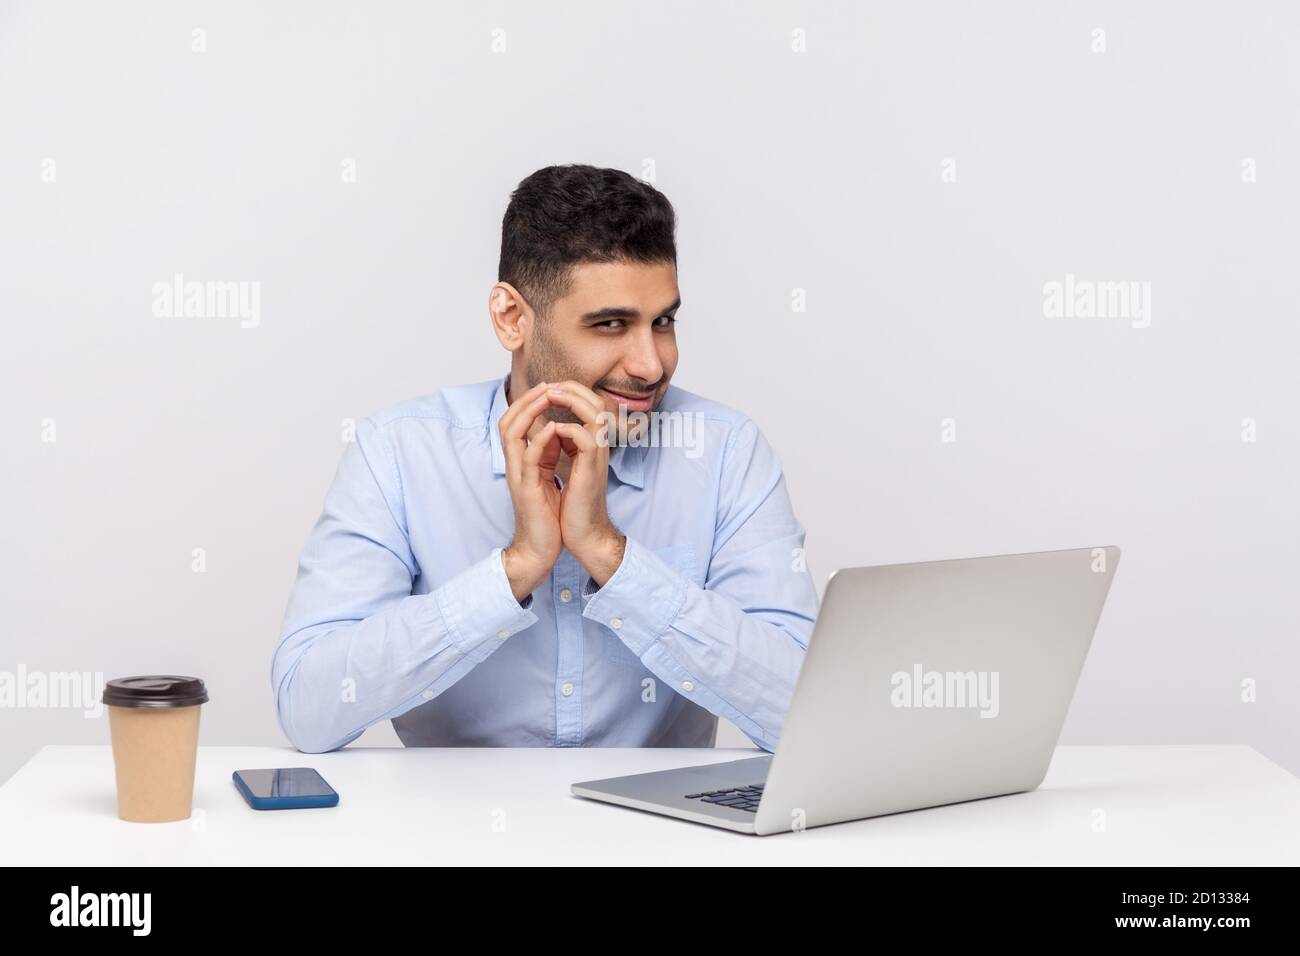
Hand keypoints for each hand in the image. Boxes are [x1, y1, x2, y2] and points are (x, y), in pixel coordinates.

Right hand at [499, 380, 563, 601]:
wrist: (541, 549)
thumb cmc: (547, 516)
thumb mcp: (548, 477)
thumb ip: (548, 455)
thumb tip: (556, 432)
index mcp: (522, 462)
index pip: (516, 423)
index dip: (529, 403)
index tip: (549, 388)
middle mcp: (515, 465)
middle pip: (508, 421)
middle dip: (526, 399)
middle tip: (546, 384)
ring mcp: (518, 476)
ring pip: (511, 434)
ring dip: (528, 411)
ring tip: (545, 395)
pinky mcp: (526, 489)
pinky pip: (527, 459)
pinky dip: (538, 440)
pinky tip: (552, 428)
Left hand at [545, 381, 626, 586]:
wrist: (583, 533)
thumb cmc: (572, 504)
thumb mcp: (566, 466)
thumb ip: (562, 444)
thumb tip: (551, 425)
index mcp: (592, 443)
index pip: (589, 403)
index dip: (569, 391)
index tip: (545, 390)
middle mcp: (599, 446)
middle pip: (596, 401)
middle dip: (571, 388)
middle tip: (547, 386)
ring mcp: (598, 456)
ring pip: (596, 413)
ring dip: (571, 400)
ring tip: (550, 396)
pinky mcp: (592, 469)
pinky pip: (587, 438)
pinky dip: (569, 429)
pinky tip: (553, 430)